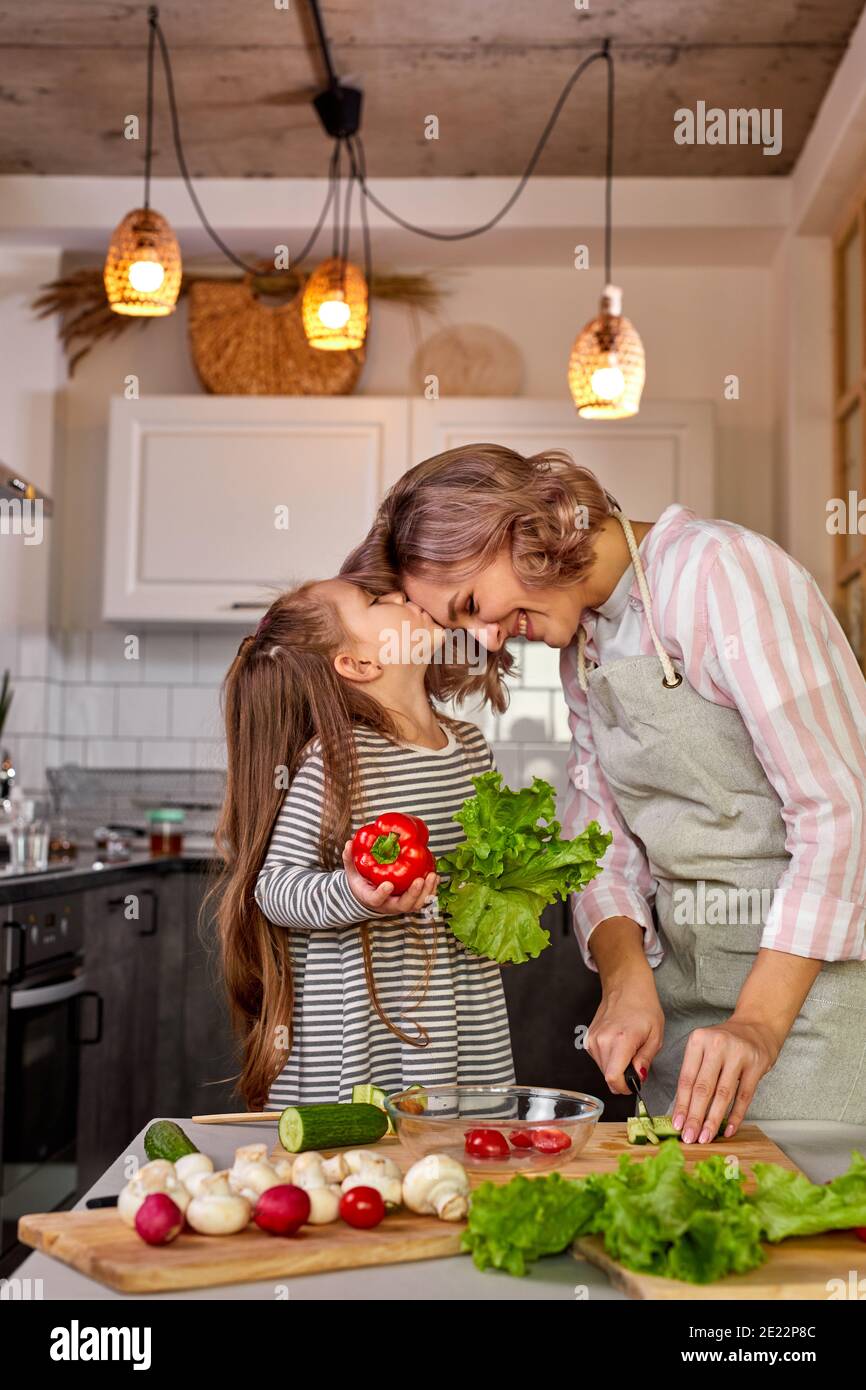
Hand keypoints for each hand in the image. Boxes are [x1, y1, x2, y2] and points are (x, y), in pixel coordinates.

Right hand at [342, 841, 438, 915]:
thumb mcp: (352, 872)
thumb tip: (348, 843)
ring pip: (416, 904)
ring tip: (432, 876)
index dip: (383, 894)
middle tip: (420, 880)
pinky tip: (435, 877)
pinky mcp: (410, 902)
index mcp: (372, 899)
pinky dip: (431, 890)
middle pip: (403, 905)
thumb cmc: (361, 883)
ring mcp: (401, 905)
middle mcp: (388, 906)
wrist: (368, 896)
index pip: (376, 900)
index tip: (388, 884)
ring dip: (427, 892)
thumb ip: (349, 859)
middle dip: (414, 893)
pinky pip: (423, 900)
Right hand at [585, 977, 664, 1094]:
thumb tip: (638, 1078)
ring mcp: (592, 1039)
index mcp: (621, 1040)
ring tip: (628, 1049)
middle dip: (623, 1077)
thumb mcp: (655, 1036)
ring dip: (615, 1067)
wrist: (626, 987)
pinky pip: (598, 1059)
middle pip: (608, 1076)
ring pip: (602, 1069)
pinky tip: (618, 1045)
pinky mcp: (588, 1038)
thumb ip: (645, 1060)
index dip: (624, 1088)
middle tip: (636, 1062)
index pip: (613, 1078)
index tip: (633, 1085)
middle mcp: (602, 1041)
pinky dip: (609, 1058)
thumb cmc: (644, 1008)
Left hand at [672, 1019, 779, 1142]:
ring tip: (706, 1137)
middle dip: (695, 1116)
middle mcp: (716, 1045)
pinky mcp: (756, 1064)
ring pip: (723, 1094)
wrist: (757, 1025)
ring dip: (713, 1119)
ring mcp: (738, 1054)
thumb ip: (694, 1073)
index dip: (681, 1105)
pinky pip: (744, 1096)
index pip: (687, 1079)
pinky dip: (736, 1115)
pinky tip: (728, 1129)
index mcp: (698, 1040)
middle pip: (703, 1088)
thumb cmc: (725, 1042)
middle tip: (689, 1137)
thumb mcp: (704, 1047)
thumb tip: (682, 1110)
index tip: (677, 1124)